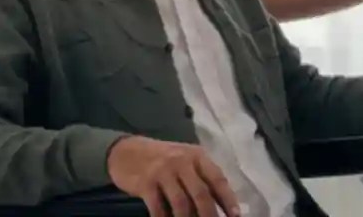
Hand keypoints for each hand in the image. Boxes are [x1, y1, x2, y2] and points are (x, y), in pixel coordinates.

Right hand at [107, 135, 241, 216]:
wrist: (127, 151)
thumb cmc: (163, 160)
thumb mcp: (185, 161)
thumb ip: (202, 177)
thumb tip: (222, 204)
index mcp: (197, 156)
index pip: (217, 179)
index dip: (228, 199)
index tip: (235, 216)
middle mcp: (182, 161)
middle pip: (201, 194)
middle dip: (210, 215)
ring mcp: (163, 172)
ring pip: (181, 204)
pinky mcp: (146, 183)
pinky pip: (159, 209)